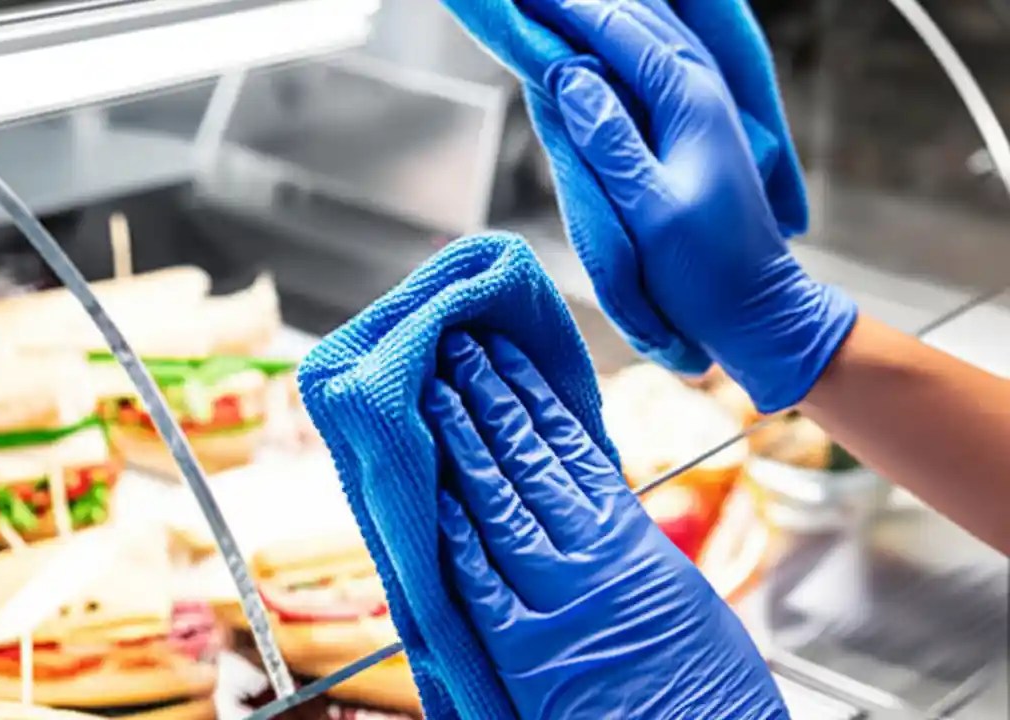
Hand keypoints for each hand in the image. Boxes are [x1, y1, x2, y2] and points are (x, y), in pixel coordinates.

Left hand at [426, 331, 786, 718]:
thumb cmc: (708, 686)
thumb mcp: (681, 597)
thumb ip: (629, 549)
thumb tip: (596, 511)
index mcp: (633, 538)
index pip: (572, 447)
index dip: (533, 396)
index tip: (507, 355)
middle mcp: (592, 556)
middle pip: (529, 461)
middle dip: (489, 400)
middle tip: (458, 350)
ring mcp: (556, 600)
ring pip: (499, 504)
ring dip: (464, 445)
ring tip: (438, 393)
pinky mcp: (525, 653)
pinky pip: (480, 583)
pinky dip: (456, 538)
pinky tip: (434, 495)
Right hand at [537, 0, 856, 410]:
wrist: (759, 310)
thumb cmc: (706, 273)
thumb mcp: (650, 211)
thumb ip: (611, 140)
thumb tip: (573, 77)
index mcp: (690, 101)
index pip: (621, 32)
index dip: (571, 9)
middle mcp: (704, 91)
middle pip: (642, 20)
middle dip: (588, 3)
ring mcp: (707, 107)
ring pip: (655, 35)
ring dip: (611, 14)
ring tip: (564, 9)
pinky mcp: (700, 128)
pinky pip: (660, 63)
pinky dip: (629, 44)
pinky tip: (608, 47)